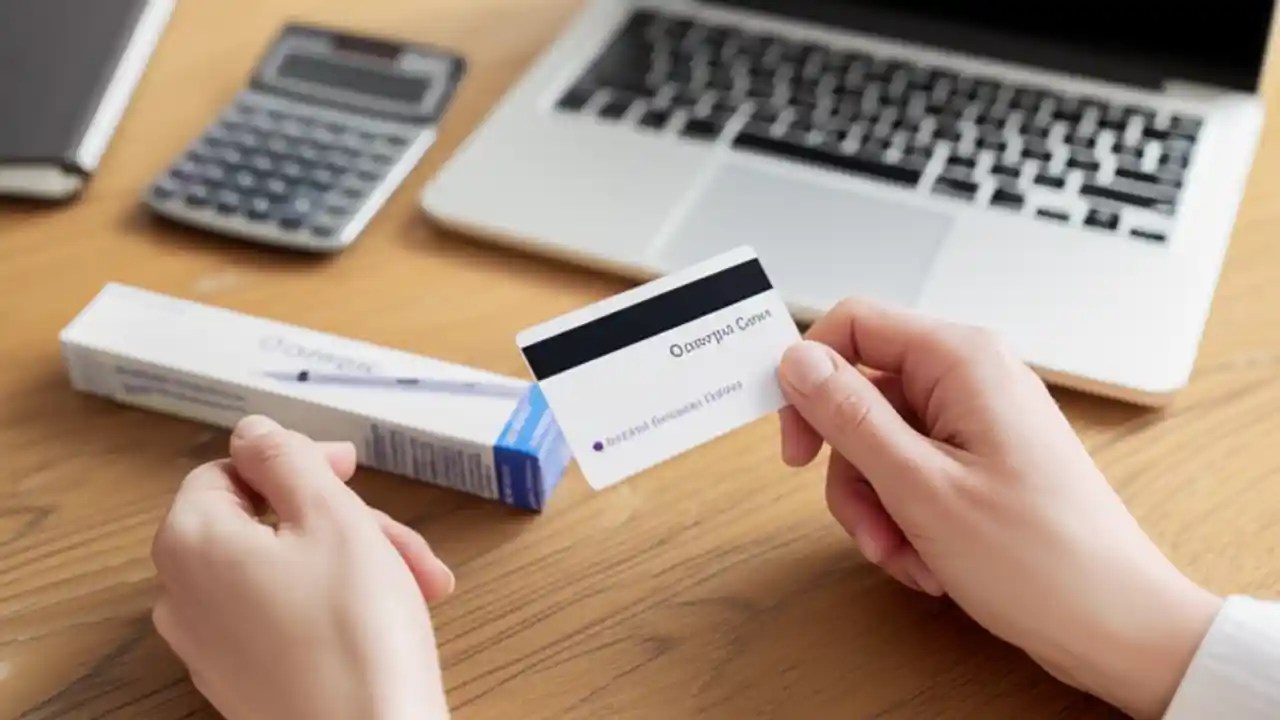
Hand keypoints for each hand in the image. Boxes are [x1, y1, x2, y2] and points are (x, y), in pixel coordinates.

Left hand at [151, 415, 454, 719]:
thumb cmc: (355, 632)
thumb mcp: (330, 515)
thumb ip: (286, 459)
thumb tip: (254, 430)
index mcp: (192, 542)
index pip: (228, 470)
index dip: (294, 462)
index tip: (349, 468)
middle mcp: (184, 595)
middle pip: (264, 524)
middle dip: (344, 521)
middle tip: (402, 539)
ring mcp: (210, 645)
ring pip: (284, 570)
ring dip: (354, 562)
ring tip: (419, 582)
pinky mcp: (244, 680)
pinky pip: (285, 617)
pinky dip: (337, 604)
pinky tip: (392, 613)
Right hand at [777, 299, 1221, 718]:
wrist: (1116, 625)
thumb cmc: (1038, 559)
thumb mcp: (919, 486)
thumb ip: (850, 416)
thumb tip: (797, 360)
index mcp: (961, 360)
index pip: (854, 324)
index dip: (809, 376)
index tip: (794, 440)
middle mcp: (971, 378)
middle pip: (862, 397)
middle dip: (851, 470)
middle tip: (865, 524)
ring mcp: (978, 421)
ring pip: (881, 445)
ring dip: (877, 508)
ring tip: (906, 556)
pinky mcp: (982, 461)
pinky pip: (912, 474)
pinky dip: (905, 519)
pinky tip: (928, 561)